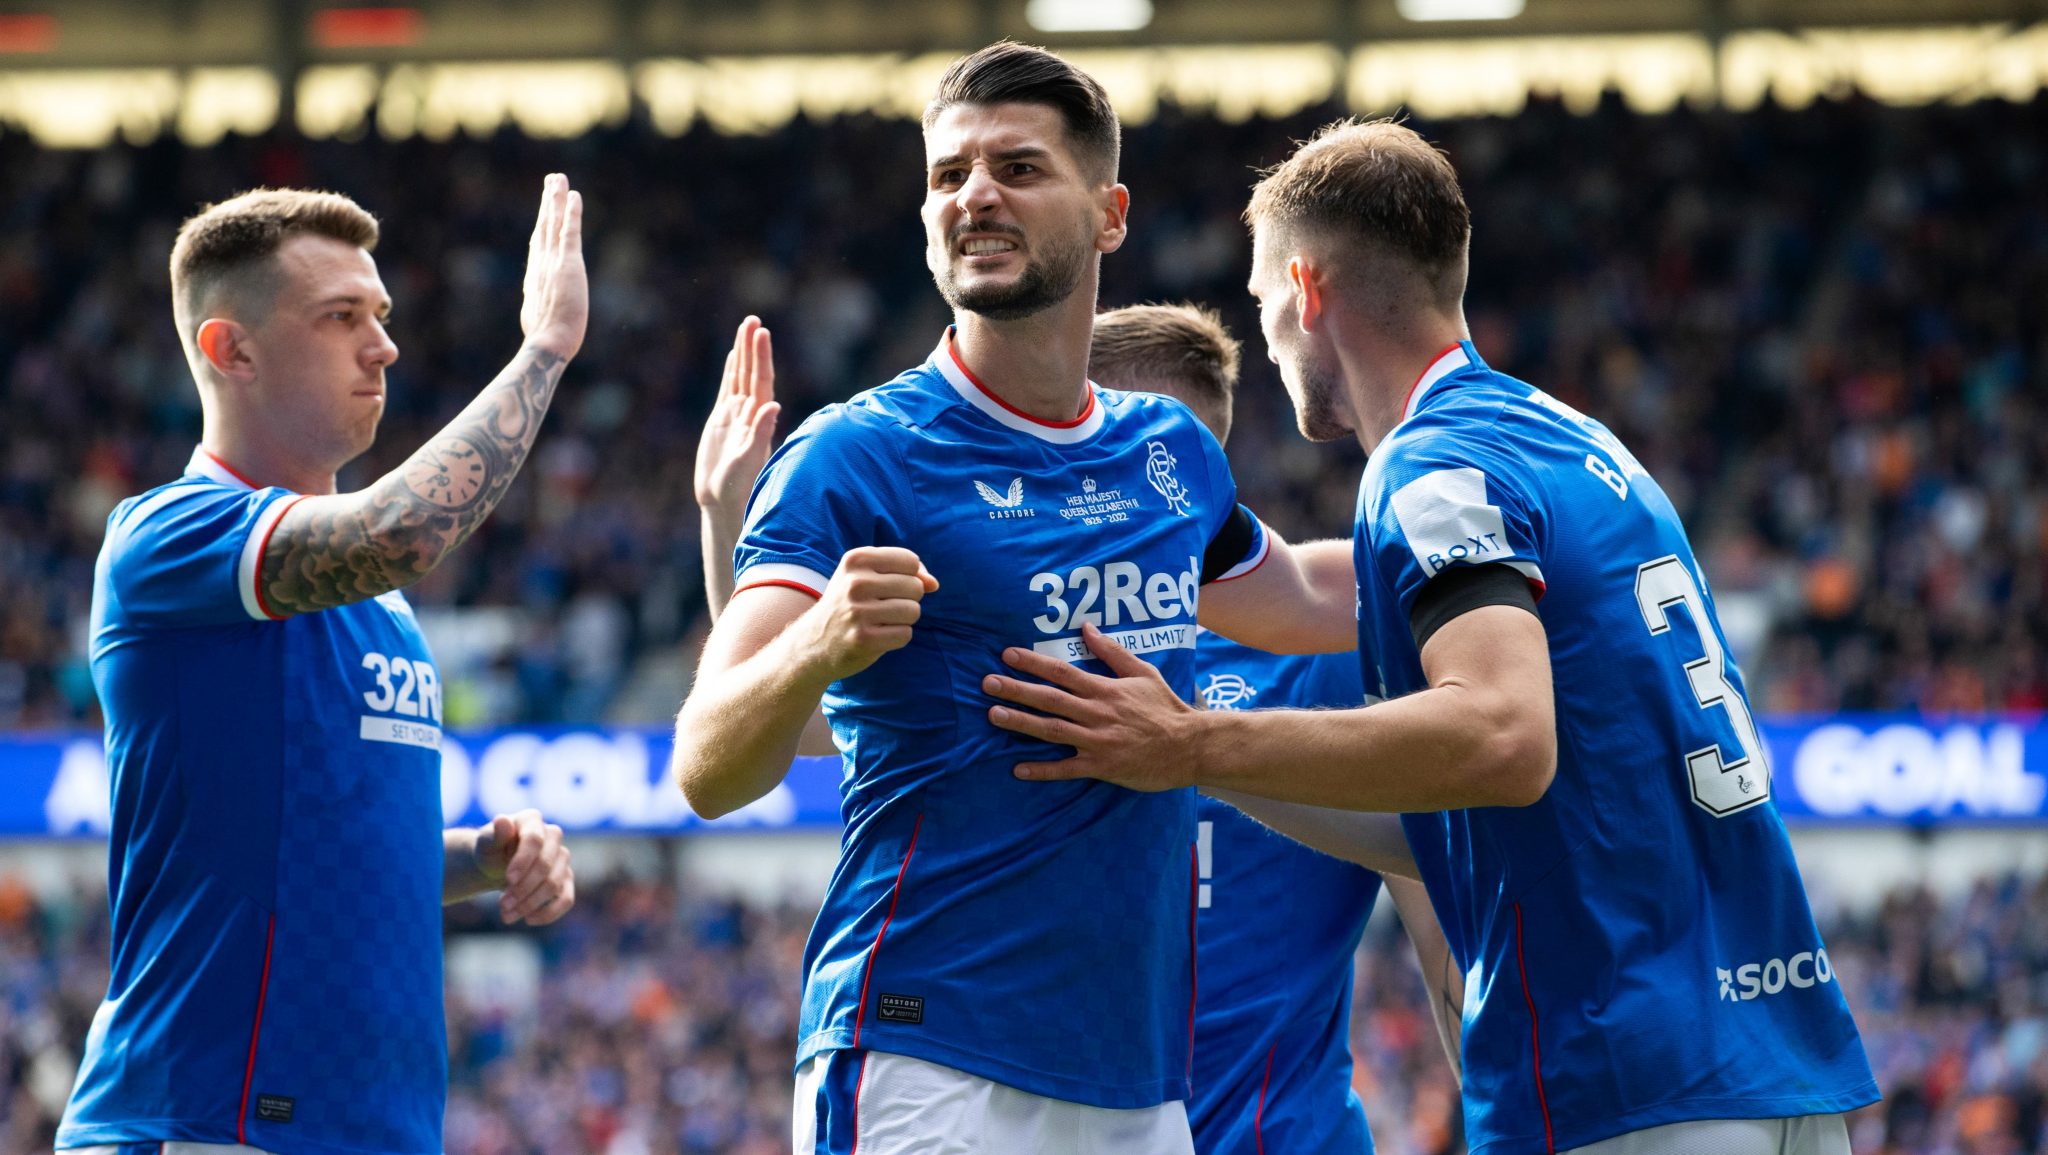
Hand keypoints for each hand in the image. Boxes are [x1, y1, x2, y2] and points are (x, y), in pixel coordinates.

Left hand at [474, 809, 575, 925]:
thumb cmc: (490, 850)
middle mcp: (552, 836)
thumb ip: (493, 834)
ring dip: (530, 903)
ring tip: (507, 915)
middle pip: (546, 865)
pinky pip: (567, 899)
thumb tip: (502, 821)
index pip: (534, 840)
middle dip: (524, 889)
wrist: (495, 865)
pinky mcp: (566, 878)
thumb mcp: (485, 843)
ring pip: (554, 884)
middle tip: (502, 906)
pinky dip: (549, 913)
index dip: (523, 861)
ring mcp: (562, 857)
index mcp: (532, 820)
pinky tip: (529, 919)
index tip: (508, 880)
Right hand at [519, 173, 587, 359]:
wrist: (547, 342)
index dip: (541, 224)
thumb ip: (539, 310)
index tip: (544, 209)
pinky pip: (569, 232)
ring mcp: (553, 262)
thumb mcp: (539, 320)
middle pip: (544, 227)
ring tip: (558, 178)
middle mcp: (541, 265)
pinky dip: (571, 212)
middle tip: (550, 180)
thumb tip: (536, 316)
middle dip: (547, 202)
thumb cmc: (545, 340)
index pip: (539, 245)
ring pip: (553, 224)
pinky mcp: (567, 264)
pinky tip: (573, 195)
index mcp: (535, 277)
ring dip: (555, 199)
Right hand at [694, 316, 781, 516]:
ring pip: (739, 376)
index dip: (761, 357)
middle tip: (753, 319)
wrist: (723, 502)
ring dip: (742, 352)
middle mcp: (749, 413)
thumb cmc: (738, 487)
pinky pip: (727, 389)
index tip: (762, 333)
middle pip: (750, 372)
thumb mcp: (749, 461)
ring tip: (745, 326)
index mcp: (758, 419)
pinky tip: (732, 355)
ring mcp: (736, 415)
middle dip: (751, 346)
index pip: (761, 380)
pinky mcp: (721, 421)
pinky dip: (730, 371)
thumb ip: (761, 433)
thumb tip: (773, 406)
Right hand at [802, 546, 939, 680]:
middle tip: (882, 607)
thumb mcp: (868, 576)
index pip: (910, 561)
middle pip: (916, 587)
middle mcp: (855, 583)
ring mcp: (858, 612)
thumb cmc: (849, 603)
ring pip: (914, 611)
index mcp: (856, 560)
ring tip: (880, 621)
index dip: (909, 576)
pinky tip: (877, 636)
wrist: (813, 643)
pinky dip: (897, 637)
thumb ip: (906, 572)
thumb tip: (934, 584)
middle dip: (908, 599)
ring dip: (904, 620)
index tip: (889, 586)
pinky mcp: (863, 639)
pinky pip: (905, 635)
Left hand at [984, 623, 1202, 790]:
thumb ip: (1112, 652)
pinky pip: (1067, 768)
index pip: (1062, 672)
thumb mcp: (1142, 672)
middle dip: (1016, 689)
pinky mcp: (1103, 766)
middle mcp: (1097, 712)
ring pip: (1053, 730)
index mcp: (1105, 689)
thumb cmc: (1166, 707)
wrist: (1190, 745)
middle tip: (986, 683)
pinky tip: (1018, 769)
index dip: (1033, 662)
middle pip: (1050, 699)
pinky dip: (1043, 770)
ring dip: (1021, 722)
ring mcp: (1098, 740)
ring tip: (993, 715)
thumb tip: (1087, 628)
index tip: (1007, 655)